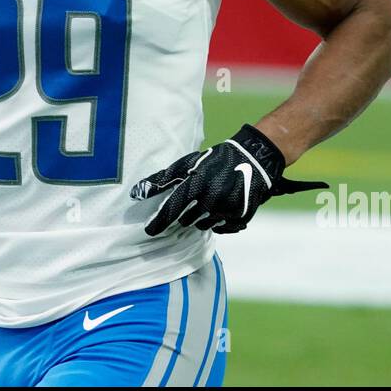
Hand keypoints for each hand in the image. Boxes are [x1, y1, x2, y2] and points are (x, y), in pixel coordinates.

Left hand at [130, 124, 326, 235]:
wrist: (253, 160)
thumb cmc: (215, 160)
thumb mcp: (188, 164)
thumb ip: (163, 178)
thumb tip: (137, 193)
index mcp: (196, 185)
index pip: (171, 211)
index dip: (159, 223)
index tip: (149, 231)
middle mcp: (211, 201)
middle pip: (187, 220)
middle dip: (185, 214)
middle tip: (192, 201)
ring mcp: (226, 211)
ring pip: (203, 225)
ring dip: (201, 217)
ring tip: (208, 200)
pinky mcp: (239, 218)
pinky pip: (220, 227)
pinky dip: (217, 220)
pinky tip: (221, 206)